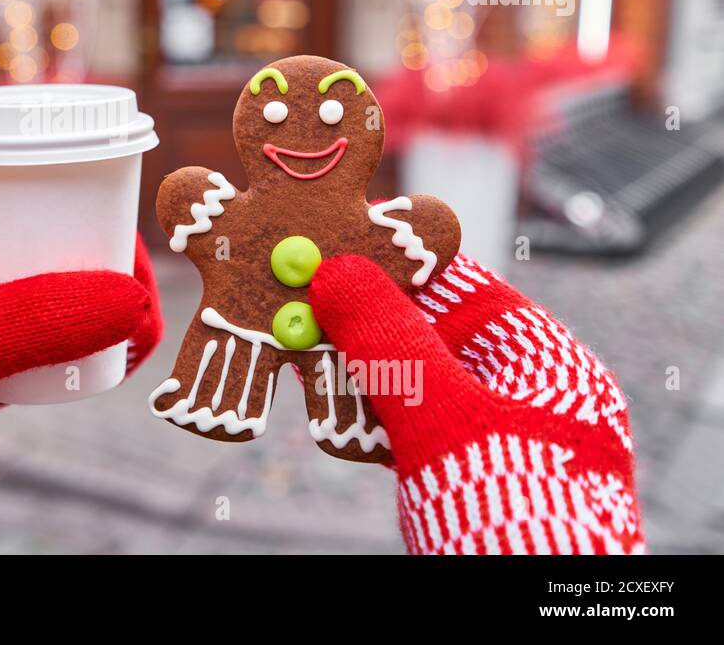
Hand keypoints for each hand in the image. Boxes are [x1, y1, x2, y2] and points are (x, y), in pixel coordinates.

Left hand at [0, 200, 162, 553]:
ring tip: (135, 337)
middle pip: (38, 256)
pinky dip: (66, 362)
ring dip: (89, 318)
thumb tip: (133, 301)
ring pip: (36, 311)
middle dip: (99, 272)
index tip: (133, 251)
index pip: (19, 202)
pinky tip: (99, 370)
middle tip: (146, 304)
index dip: (86, 214)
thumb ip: (34, 319)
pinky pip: (24, 361)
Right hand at [308, 253, 642, 554]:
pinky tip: (322, 406)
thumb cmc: (512, 519)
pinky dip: (364, 417)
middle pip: (435, 334)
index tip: (342, 242)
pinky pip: (406, 431)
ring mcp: (493, 443)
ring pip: (414, 384)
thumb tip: (338, 272)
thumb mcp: (444, 420)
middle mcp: (526, 400)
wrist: (520, 622)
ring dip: (358, 368)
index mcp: (551, 369)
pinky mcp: (461, 482)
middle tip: (304, 295)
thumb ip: (390, 344)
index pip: (470, 290)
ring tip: (298, 346)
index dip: (404, 264)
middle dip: (369, 317)